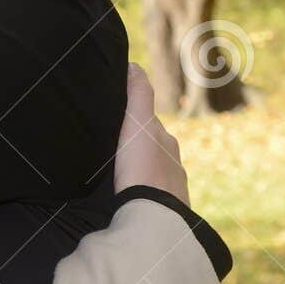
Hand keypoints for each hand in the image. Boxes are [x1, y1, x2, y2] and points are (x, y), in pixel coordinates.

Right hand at [112, 63, 189, 206]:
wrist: (154, 218)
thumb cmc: (143, 170)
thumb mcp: (138, 124)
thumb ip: (138, 94)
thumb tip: (134, 65)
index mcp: (166, 141)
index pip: (147, 123)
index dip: (131, 119)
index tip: (114, 121)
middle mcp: (173, 164)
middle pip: (150, 149)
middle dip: (135, 148)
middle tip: (111, 150)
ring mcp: (171, 190)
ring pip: (151, 174)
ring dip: (138, 173)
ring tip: (117, 177)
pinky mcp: (165, 212)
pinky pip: (151, 196)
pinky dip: (141, 192)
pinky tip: (128, 198)